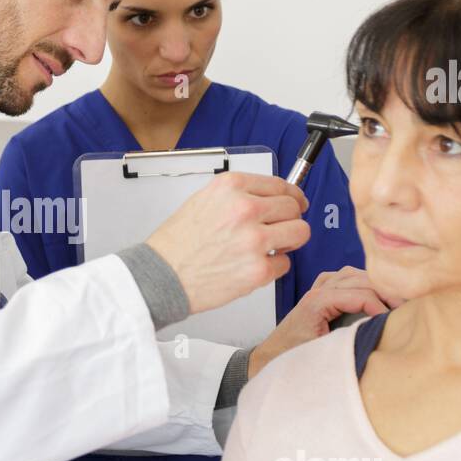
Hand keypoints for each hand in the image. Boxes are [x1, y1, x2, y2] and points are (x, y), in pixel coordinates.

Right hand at [146, 172, 309, 314]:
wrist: (161, 275)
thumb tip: (270, 199)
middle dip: (289, 219)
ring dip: (288, 241)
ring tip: (270, 247)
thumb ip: (237, 196)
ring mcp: (254, 240)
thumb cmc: (177, 243)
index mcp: (231, 187)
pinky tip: (252, 265)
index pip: (280, 185)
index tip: (296, 202)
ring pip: (299, 233)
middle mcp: (245, 209)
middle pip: (293, 208)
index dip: (292, 196)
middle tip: (279, 229)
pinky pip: (285, 263)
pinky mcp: (258, 269)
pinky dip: (273, 266)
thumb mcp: (203, 200)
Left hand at [249, 266, 402, 376]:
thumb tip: (377, 331)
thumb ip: (348, 339)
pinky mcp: (318, 294)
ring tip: (394, 300)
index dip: (383, 306)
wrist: (268, 359)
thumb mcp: (322, 352)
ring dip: (374, 284)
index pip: (361, 294)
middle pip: (361, 279)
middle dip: (385, 291)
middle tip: (406, 307)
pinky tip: (370, 293)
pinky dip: (359, 281)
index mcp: (318, 302)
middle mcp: (318, 291)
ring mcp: (317, 290)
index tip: (397, 320)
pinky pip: (342, 277)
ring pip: (353, 274)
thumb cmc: (290, 358)